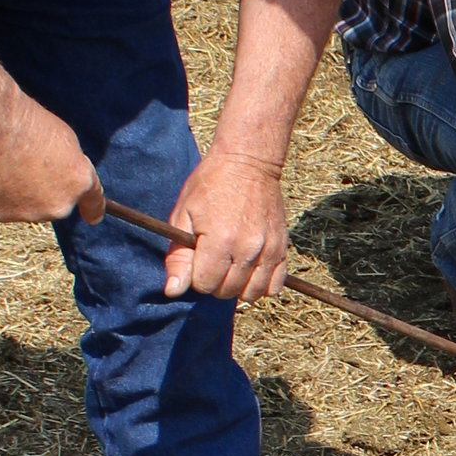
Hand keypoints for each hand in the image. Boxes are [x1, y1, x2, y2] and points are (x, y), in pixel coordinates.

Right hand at [0, 88, 98, 227]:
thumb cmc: (24, 123)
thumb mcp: (62, 137)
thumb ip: (66, 163)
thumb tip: (59, 173)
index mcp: (79, 181)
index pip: (93, 201)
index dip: (93, 209)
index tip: (93, 217)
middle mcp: (57, 205)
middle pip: (52, 201)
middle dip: (42, 188)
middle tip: (26, 161)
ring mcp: (28, 214)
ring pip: (24, 205)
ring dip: (17, 191)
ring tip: (3, 162)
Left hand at [163, 141, 292, 302]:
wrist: (248, 163)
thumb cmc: (210, 184)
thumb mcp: (184, 215)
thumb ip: (178, 256)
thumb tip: (173, 291)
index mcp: (219, 241)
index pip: (204, 285)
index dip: (195, 275)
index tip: (196, 257)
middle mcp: (247, 249)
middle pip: (227, 291)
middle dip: (214, 282)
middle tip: (211, 259)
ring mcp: (268, 250)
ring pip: (252, 293)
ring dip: (237, 286)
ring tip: (230, 266)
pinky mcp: (282, 248)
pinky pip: (275, 285)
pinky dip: (261, 284)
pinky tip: (250, 270)